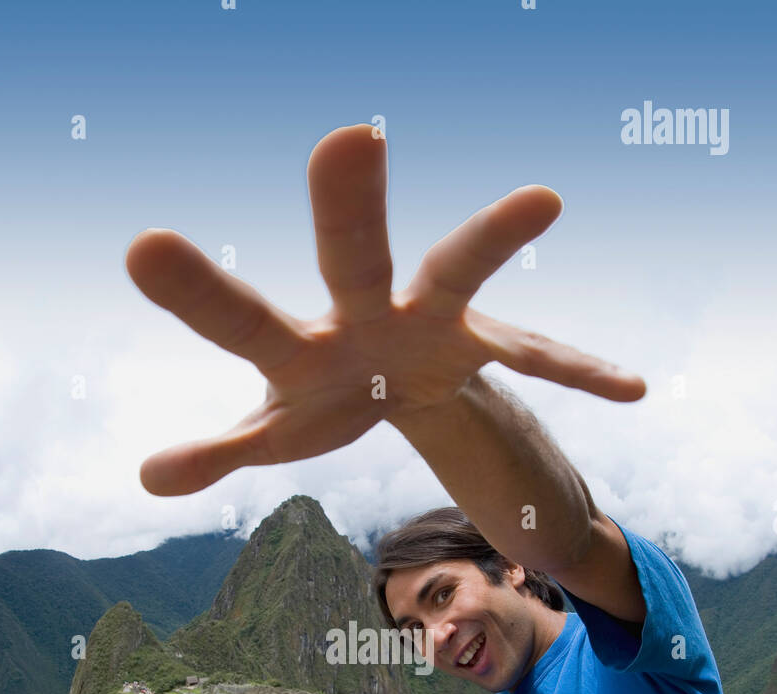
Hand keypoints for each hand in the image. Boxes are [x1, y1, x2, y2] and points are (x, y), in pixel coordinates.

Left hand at [124, 124, 645, 496]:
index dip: (197, 293)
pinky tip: (632, 387)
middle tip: (348, 135)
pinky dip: (582, 371)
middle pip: (353, 255)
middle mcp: (366, 309)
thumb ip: (216, 451)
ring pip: (462, 270)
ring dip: (495, 238)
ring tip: (544, 198)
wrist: (394, 379)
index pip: (243, 319)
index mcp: (302, 344)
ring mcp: (432, 321)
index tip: (143, 246)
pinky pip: (540, 358)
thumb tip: (144, 475)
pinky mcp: (487, 345)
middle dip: (349, 206)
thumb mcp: (274, 432)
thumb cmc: (321, 397)